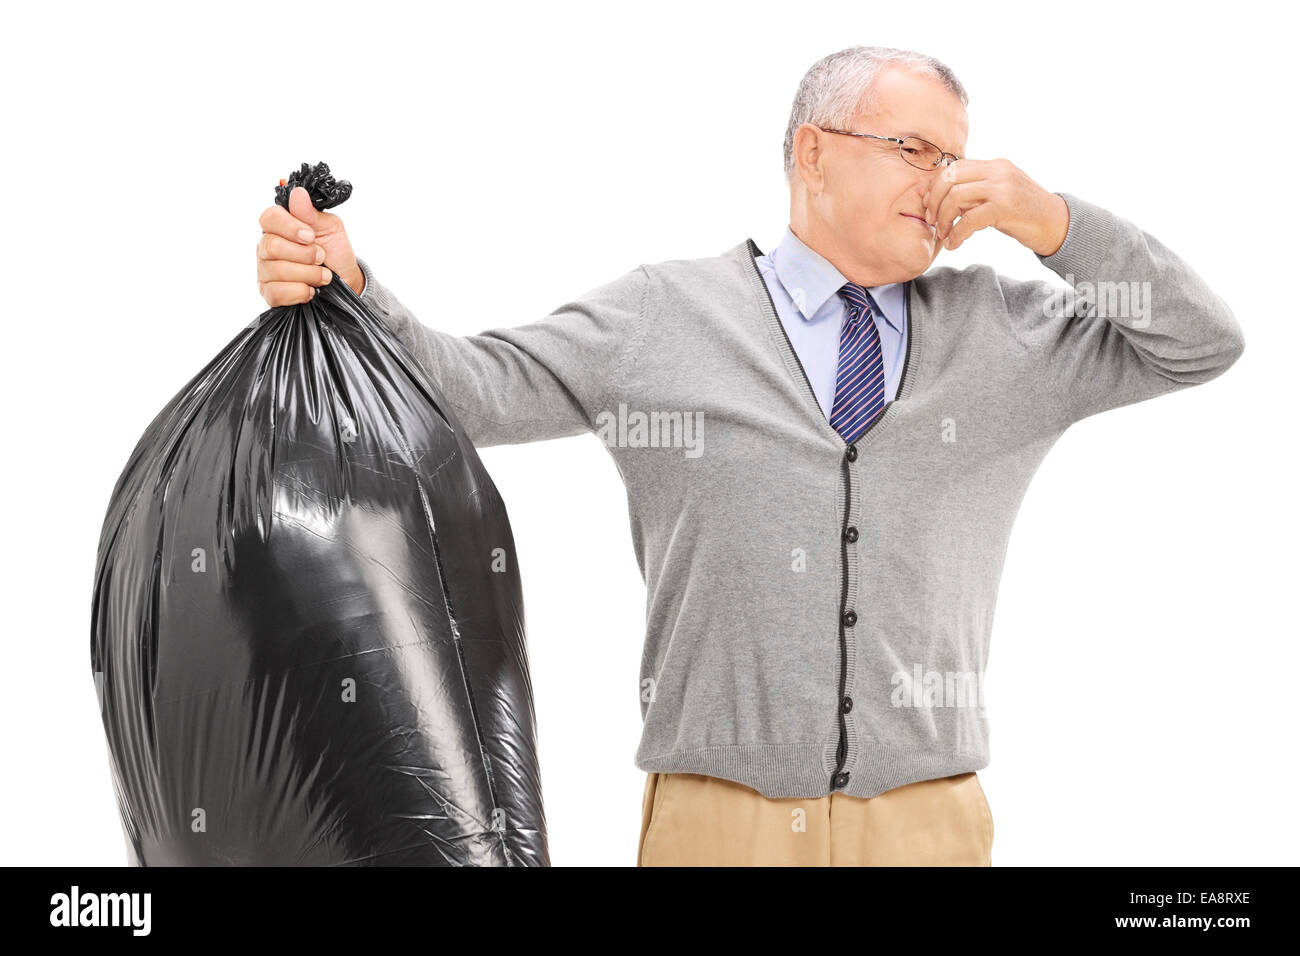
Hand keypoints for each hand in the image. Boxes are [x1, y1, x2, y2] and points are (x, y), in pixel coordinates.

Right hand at [256, 185, 363, 305]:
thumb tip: (298, 193)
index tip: (310, 236)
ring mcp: (265, 270)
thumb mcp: (330, 228)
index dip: (290, 227)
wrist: (345, 281)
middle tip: (322, 257)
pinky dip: (300, 292)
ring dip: (308, 274)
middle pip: (271, 246)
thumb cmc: (335, 252)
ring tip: (324, 276)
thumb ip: (311, 213)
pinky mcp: (269, 292)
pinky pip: (276, 292)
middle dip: (304, 254)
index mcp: (279, 226)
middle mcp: (266, 246)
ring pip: (277, 271)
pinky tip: (311, 290)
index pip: (269, 218)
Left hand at [923, 159, 1069, 256]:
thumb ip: (975, 190)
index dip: (935, 187)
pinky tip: (954, 244)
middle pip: (949, 178)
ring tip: (943, 235)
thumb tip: (940, 196)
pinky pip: (969, 219)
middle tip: (931, 221)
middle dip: (934, 201)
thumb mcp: (998, 194)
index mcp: (994, 165)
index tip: (929, 206)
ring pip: (956, 197)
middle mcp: (998, 170)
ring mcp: (1002, 187)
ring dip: (943, 219)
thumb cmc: (1023, 213)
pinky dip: (957, 234)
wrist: (1057, 223)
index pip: (953, 167)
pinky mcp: (1005, 207)